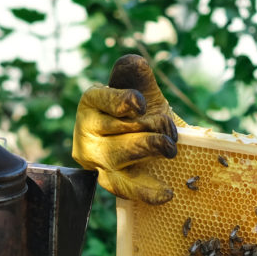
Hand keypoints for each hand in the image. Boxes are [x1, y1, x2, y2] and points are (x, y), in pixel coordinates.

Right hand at [72, 54, 177, 203]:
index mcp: (91, 101)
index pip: (104, 99)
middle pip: (118, 127)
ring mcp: (95, 158)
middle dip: (150, 125)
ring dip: (149, 148)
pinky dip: (146, 191)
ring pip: (118, 155)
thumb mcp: (139, 89)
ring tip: (170, 148)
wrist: (139, 140)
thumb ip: (137, 75)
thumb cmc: (139, 111)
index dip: (124, 102)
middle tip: (168, 129)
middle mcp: (86, 130)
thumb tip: (135, 62)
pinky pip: (124, 188)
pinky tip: (166, 193)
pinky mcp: (108, 180)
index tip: (140, 105)